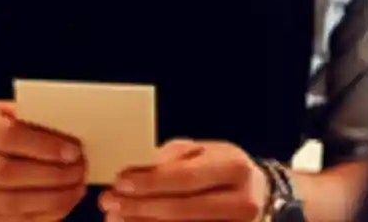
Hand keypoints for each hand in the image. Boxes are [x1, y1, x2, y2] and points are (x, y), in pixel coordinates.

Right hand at [0, 100, 87, 220]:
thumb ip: (28, 117)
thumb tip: (70, 131)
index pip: (6, 136)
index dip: (43, 146)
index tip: (74, 149)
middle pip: (7, 173)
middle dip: (51, 174)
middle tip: (80, 169)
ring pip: (11, 204)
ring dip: (52, 198)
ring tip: (78, 186)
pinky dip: (44, 214)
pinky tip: (64, 202)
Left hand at [98, 139, 268, 221]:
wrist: (258, 193)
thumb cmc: (220, 168)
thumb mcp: (201, 152)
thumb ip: (170, 160)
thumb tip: (132, 173)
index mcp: (234, 167)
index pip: (186, 177)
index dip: (150, 182)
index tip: (120, 181)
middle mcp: (243, 202)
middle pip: (184, 209)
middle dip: (141, 207)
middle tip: (109, 202)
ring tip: (115, 218)